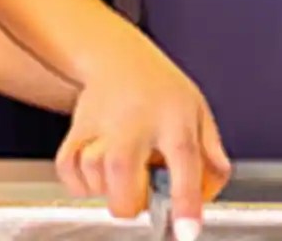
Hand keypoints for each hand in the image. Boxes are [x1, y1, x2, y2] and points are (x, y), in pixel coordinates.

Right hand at [56, 41, 230, 238]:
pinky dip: (79, 182)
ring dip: (106, 188)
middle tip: (139, 199)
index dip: (186, 199)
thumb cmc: (162, 89)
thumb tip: (214, 188)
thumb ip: (210, 152)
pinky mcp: (76, 129)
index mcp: (174, 118)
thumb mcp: (198, 111)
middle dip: (129, 201)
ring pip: (93, 171)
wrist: (119, 58)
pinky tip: (99, 175)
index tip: (187, 232)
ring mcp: (103, 124)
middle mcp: (136, 121)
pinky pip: (68, 168)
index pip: (185, 158)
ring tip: (121, 177)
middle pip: (123, 168)